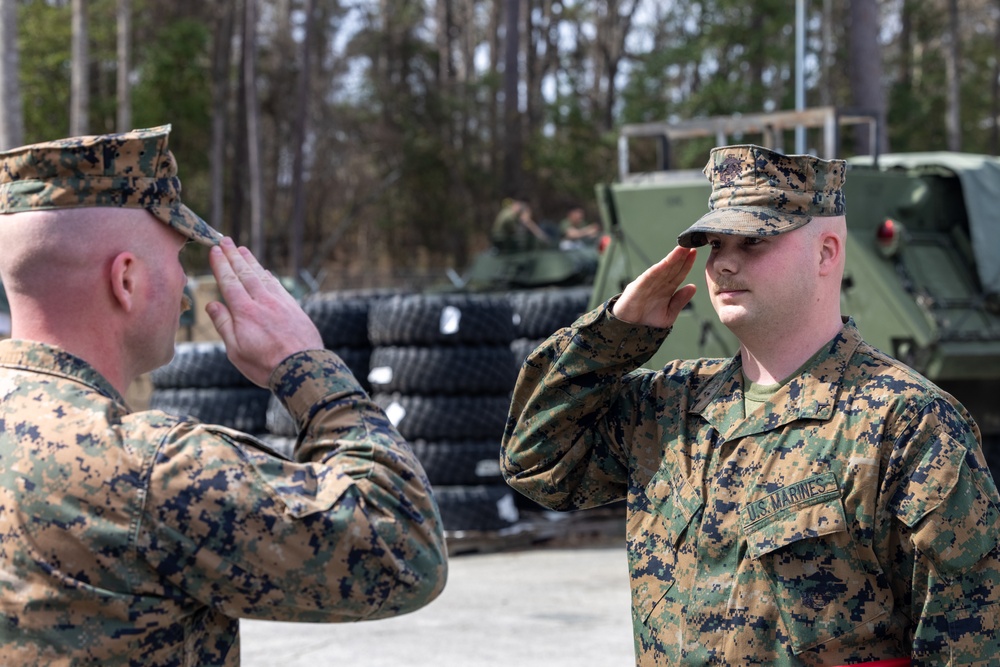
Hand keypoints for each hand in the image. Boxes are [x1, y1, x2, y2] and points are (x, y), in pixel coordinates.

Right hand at [205, 237, 323, 386]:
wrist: (303, 369)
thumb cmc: (265, 365)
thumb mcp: (236, 351)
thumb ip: (224, 325)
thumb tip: (211, 305)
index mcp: (244, 312)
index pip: (229, 281)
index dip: (221, 265)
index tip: (214, 250)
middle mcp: (262, 302)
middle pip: (245, 273)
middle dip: (234, 255)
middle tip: (225, 240)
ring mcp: (280, 302)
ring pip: (262, 276)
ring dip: (251, 261)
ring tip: (242, 249)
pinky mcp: (294, 307)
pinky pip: (278, 285)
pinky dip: (269, 275)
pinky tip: (264, 271)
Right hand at [612, 246, 697, 328]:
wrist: (629, 331)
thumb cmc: (647, 322)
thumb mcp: (669, 313)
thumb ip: (680, 301)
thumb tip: (693, 287)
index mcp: (666, 289)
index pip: (678, 273)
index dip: (687, 263)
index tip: (695, 253)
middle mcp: (657, 284)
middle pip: (672, 268)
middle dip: (681, 256)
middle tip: (691, 244)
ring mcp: (648, 284)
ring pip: (662, 269)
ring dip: (672, 258)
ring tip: (682, 248)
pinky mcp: (637, 288)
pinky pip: (648, 277)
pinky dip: (657, 270)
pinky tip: (666, 262)